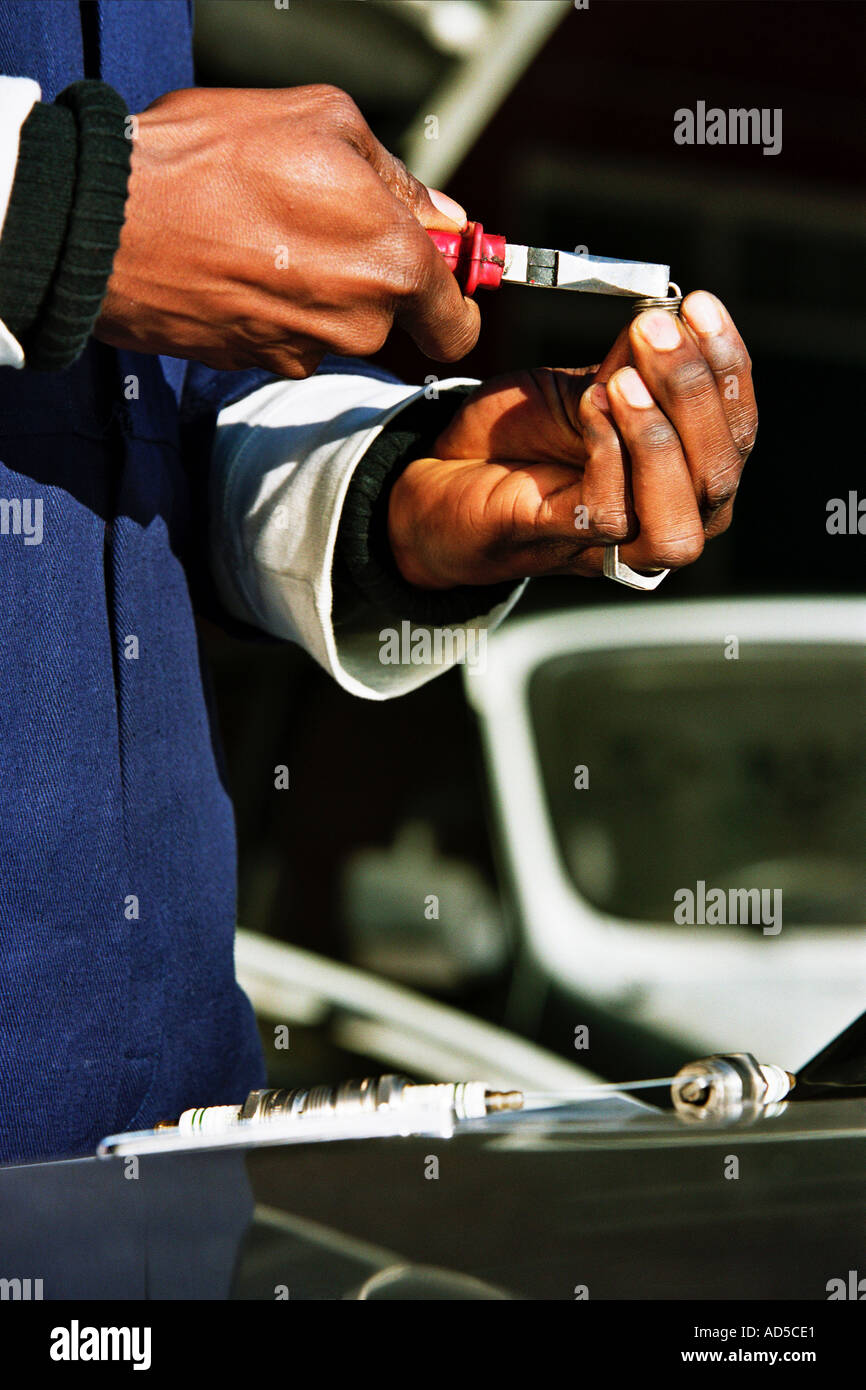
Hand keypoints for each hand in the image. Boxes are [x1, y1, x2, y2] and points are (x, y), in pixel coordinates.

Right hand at [95, 85, 478, 375]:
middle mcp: (358, 324)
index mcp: (393, 264)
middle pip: (389, 314)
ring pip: (335, 324)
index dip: (454, 299)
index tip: (441, 280)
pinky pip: (286, 336)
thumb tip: (440, 216)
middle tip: (317, 218)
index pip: (456, 321)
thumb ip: (398, 178)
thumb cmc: (213, 160)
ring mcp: (305, 352)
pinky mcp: (256, 365)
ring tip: (261, 230)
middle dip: (368, 272)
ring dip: (315, 285)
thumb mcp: (324, 120)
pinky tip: (233, 261)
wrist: (111, 224)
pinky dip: (271, 305)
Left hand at [387, 292, 756, 587]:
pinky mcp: (573, 545)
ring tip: (624, 378)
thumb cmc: (522, 436)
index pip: (737, 429)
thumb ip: (632, 365)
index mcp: (691, 476)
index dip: (727, 367)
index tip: (698, 305)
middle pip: (720, 470)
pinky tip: (591, 406)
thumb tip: (671, 317)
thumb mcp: (585, 385)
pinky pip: (612, 513)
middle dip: (693, 392)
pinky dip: (608, 454)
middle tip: (655, 329)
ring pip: (681, 509)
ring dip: (659, 436)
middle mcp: (675, 518)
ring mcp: (626, 543)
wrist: (446, 475)